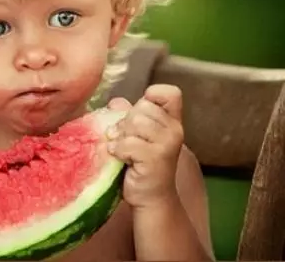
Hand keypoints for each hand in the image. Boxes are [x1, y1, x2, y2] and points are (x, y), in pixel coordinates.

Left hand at [106, 84, 184, 208]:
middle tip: (125, 139)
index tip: (138, 114)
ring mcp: (167, 144)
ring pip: (135, 121)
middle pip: (143, 107)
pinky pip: (128, 142)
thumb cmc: (141, 165)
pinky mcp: (156, 158)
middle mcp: (174, 130)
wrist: (151, 198)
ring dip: (121, 136)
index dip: (151, 96)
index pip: (169, 93)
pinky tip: (121, 158)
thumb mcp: (136, 136)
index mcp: (172, 121)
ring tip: (122, 149)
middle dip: (126, 122)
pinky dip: (118, 150)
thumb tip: (115, 102)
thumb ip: (129, 117)